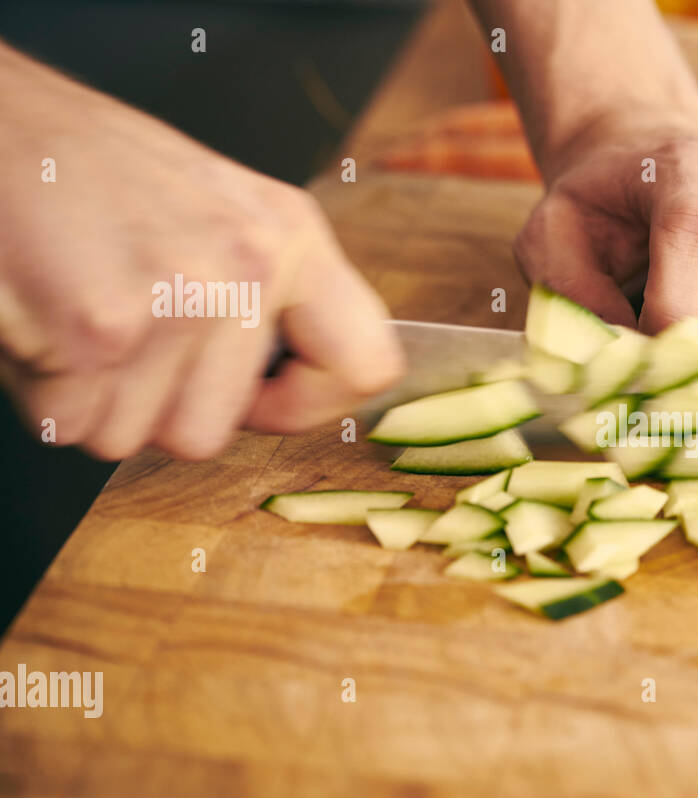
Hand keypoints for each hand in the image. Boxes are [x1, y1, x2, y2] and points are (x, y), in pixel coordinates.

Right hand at [0, 44, 403, 460]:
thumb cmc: (89, 170)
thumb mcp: (217, 210)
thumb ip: (268, 298)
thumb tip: (294, 391)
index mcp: (288, 237)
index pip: (368, 365)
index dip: (311, 406)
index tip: (266, 401)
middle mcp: (247, 267)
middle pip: (211, 435)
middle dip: (148, 403)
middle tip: (114, 323)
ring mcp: (179, 300)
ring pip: (135, 438)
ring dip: (90, 397)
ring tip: (74, 308)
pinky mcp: (103, 330)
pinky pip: (74, 424)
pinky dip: (42, 391)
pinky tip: (41, 317)